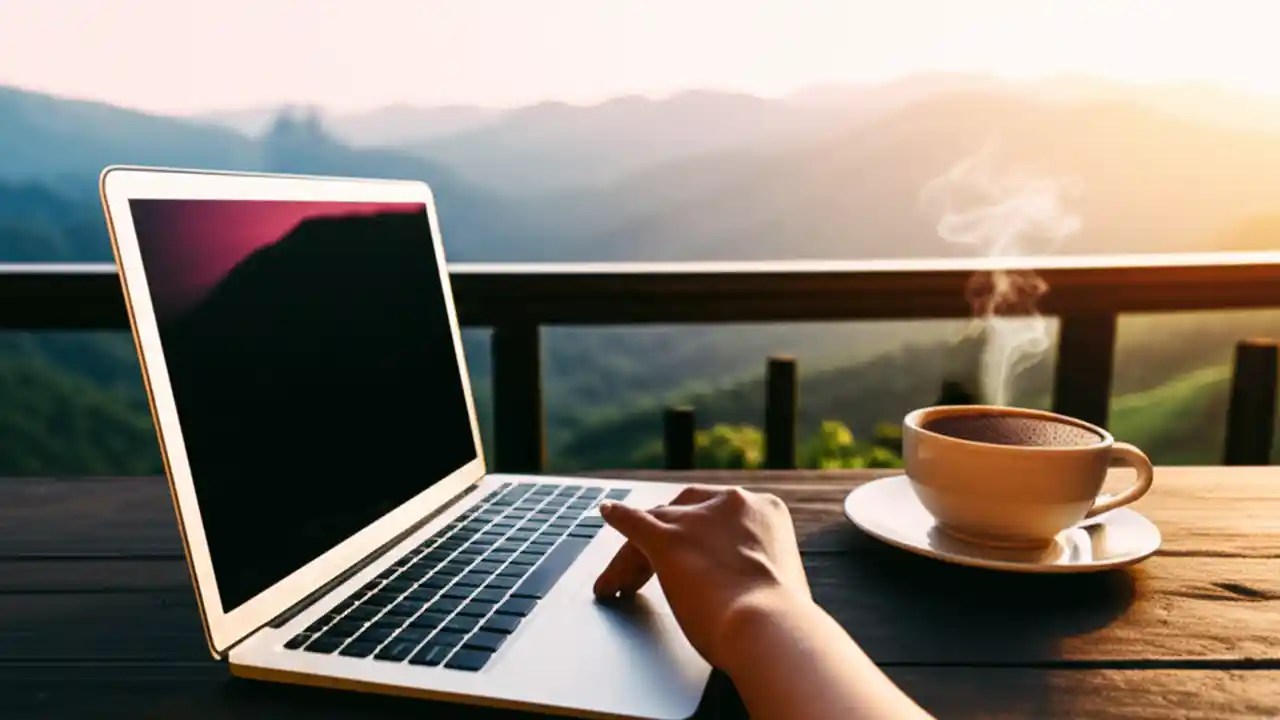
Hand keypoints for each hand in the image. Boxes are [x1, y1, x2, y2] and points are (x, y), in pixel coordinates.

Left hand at [593, 485, 810, 667]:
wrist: (770, 628)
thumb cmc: (782, 622)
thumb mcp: (781, 582)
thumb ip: (760, 571)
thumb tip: (750, 586)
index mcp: (765, 510)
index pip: (720, 516)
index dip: (702, 537)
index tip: (696, 556)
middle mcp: (731, 504)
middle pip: (686, 513)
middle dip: (671, 540)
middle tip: (655, 572)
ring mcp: (696, 519)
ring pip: (657, 523)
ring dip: (637, 555)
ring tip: (622, 581)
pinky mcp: (667, 539)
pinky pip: (634, 522)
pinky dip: (619, 518)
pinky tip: (608, 514)